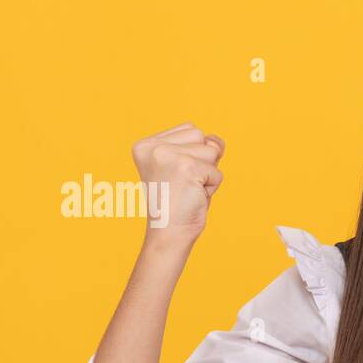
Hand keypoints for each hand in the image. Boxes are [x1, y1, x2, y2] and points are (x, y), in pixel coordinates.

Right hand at [131, 122, 225, 247]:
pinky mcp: (186, 167)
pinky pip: (217, 173)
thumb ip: (200, 147)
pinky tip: (193, 196)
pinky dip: (212, 188)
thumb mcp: (186, 167)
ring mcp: (168, 155)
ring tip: (189, 189)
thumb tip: (216, 140)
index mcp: (145, 144)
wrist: (168, 233)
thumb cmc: (178, 203)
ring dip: (208, 174)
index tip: (176, 176)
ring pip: (212, 151)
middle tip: (184, 184)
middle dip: (202, 162)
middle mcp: (153, 147)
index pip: (189, 130)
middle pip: (200, 136)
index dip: (193, 155)